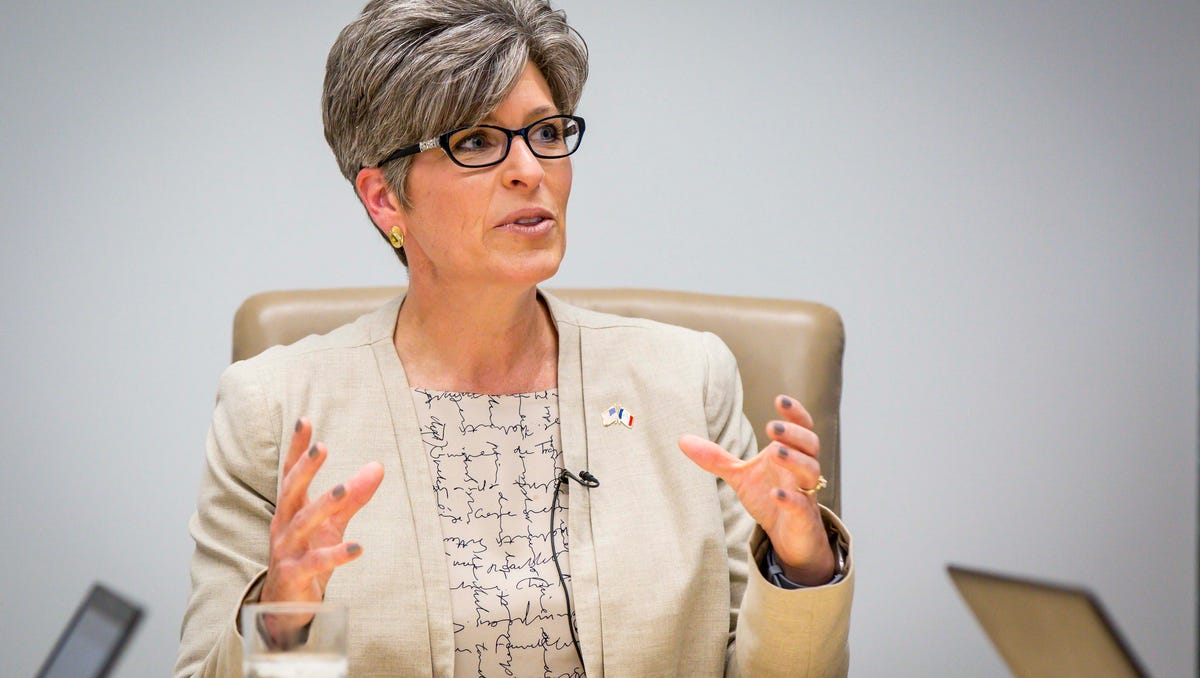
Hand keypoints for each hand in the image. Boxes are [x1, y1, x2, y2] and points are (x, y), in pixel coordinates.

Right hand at [261, 418, 384, 607]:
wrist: (286, 607)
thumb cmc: (307, 556)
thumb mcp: (331, 524)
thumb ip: (352, 497)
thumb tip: (378, 466)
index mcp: (291, 510)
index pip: (291, 474)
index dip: (296, 448)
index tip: (305, 420)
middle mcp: (283, 526)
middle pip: (291, 492)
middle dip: (305, 469)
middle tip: (321, 447)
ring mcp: (286, 551)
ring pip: (302, 524)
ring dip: (323, 505)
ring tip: (344, 489)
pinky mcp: (295, 576)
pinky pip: (315, 563)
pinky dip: (336, 555)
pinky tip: (359, 548)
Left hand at [678, 395, 834, 585]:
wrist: (787, 536)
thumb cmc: (768, 497)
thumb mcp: (739, 475)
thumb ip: (715, 458)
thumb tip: (682, 439)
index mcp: (790, 453)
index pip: (801, 427)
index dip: (795, 413)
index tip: (780, 400)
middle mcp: (801, 469)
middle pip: (810, 444)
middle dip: (793, 434)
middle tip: (772, 427)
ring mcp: (805, 493)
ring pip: (811, 471)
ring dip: (795, 460)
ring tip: (775, 451)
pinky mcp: (803, 518)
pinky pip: (802, 506)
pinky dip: (791, 499)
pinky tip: (776, 494)